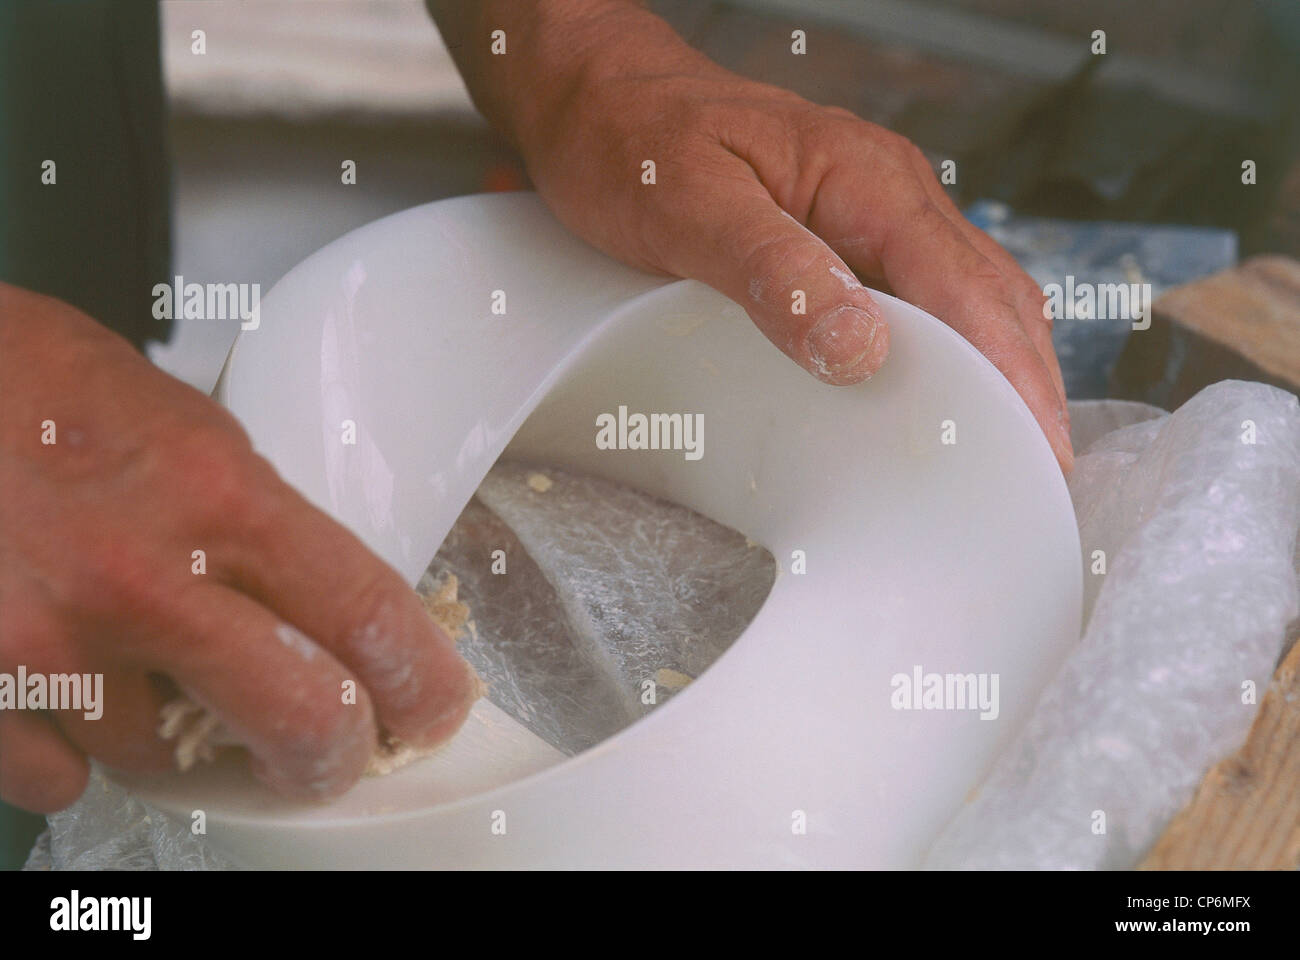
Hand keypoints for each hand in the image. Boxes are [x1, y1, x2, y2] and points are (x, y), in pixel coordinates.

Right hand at [0, 284, 476, 811]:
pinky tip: (70, 689)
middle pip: (301, 719)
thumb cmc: (27, 384)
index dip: (420, 682)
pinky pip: (59, 778)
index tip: (431, 708)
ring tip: (147, 670)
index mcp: (217, 494)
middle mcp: (141, 577)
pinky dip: (74, 751)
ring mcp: (50, 644)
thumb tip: (317, 598)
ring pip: (164, 761)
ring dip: (175, 735)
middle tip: (330, 754)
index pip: (366, 614)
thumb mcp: (183, 427)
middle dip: (331, 756)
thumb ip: (253, 518)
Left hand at [434, 0, 1071, 471]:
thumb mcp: (690, 206)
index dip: (1009, 372)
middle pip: (990, 293)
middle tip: (1039, 473)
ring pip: (967, 293)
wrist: (595, 94)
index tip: (1036, 450)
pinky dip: (951, 346)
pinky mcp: (846, 231)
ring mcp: (873, 210)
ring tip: (1010, 449)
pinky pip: (923, 292)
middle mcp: (888, 192)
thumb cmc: (632, 141)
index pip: (966, 286)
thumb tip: (862, 350)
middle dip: (1026, 381)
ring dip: (998, 366)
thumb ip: (774, 271)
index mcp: (866, 180)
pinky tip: (942, 391)